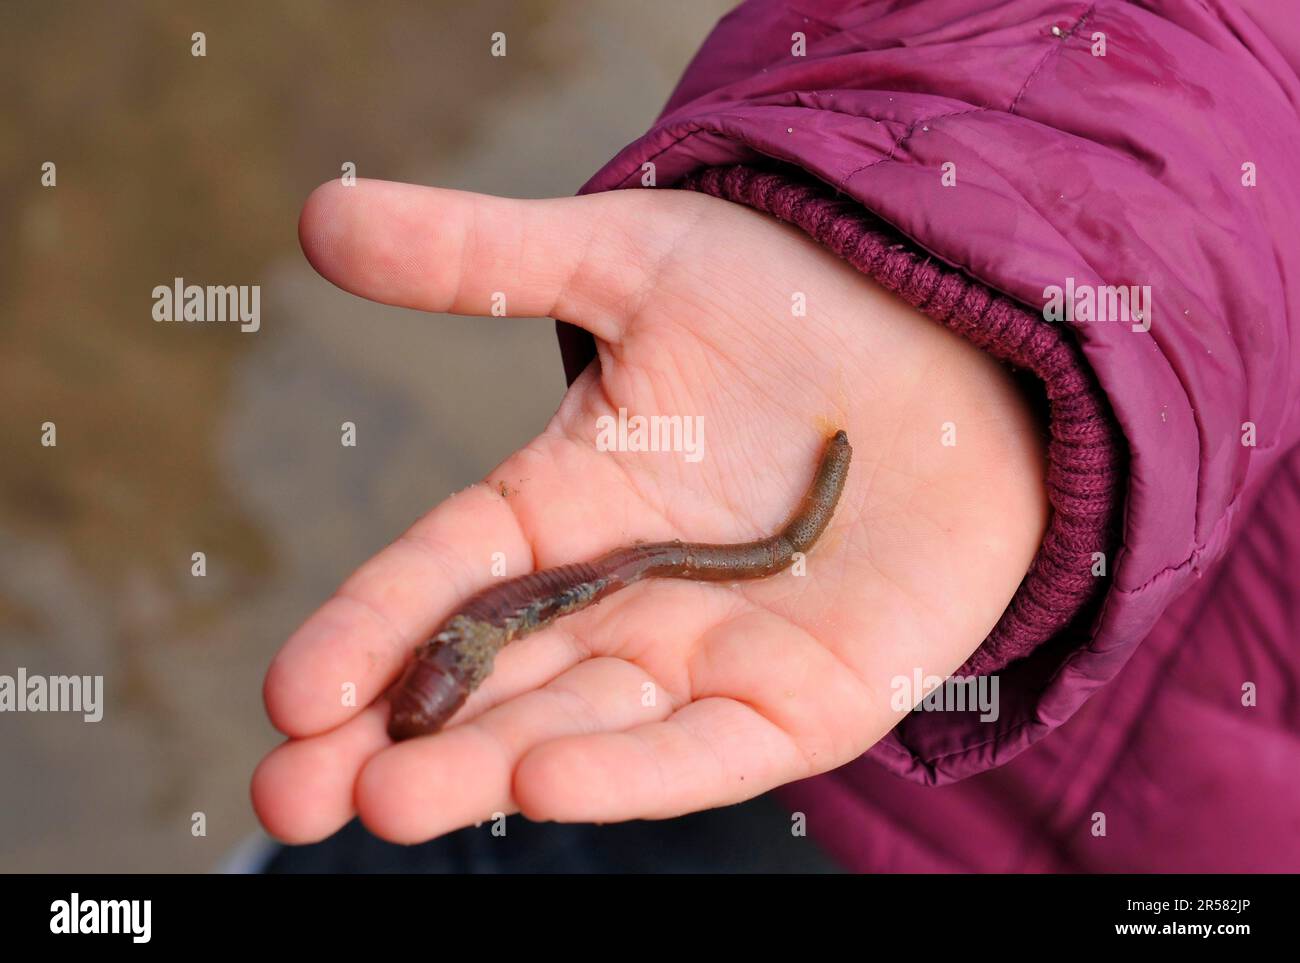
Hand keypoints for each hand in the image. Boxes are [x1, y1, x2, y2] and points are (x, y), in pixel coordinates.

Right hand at [251, 178, 1047, 843]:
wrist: (962, 338)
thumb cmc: (795, 300)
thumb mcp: (633, 261)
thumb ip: (484, 258)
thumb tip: (317, 219)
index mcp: (565, 507)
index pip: (446, 577)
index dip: (368, 630)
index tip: (287, 689)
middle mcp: (621, 598)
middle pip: (495, 679)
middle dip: (395, 741)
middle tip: (291, 797)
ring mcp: (709, 657)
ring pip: (582, 726)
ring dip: (487, 768)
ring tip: (389, 802)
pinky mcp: (803, 702)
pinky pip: (710, 748)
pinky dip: (634, 772)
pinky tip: (542, 785)